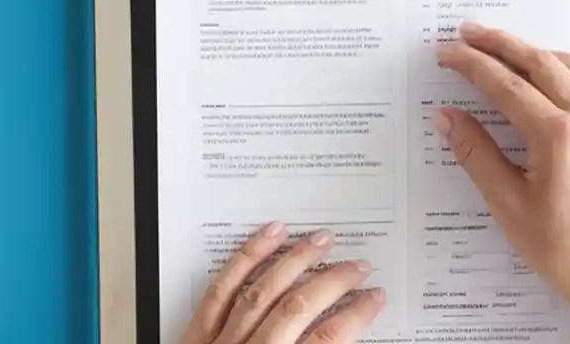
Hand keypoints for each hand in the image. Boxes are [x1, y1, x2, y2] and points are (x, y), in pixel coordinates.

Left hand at [180, 223, 384, 343]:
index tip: (375, 297)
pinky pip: (221, 290)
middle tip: (358, 265)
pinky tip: (268, 236)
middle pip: (298, 308)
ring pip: (262, 291)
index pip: (327, 339)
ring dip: (296, 260)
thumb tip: (348, 340)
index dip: (357, 314)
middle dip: (334, 280)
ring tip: (321, 239)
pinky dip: (247, 258)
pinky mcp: (194, 338)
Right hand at [436, 22, 569, 343]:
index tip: (446, 53)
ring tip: (504, 45)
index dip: (471, 65)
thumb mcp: (509, 206)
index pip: (505, 84)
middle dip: (500, 44)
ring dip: (534, 50)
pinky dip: (568, 66)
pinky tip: (553, 68)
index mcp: (559, 135)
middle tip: (468, 32)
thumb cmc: (567, 251)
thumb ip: (476, 154)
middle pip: (538, 63)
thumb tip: (447, 117)